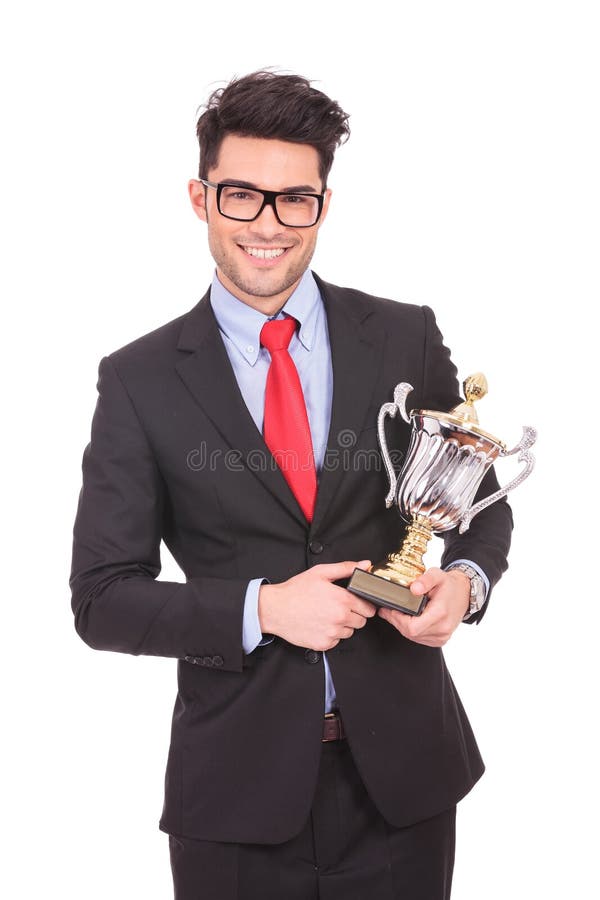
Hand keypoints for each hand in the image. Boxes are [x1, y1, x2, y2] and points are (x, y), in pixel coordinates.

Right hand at [258, 560, 375, 650]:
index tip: (355, 602)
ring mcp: (332, 633)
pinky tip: (320, 624)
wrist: (275, 609)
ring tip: (327, 615)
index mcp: (342, 599)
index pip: (369, 608)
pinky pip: (336, 641)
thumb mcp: (320, 572)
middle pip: (362, 622)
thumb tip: (364, 566)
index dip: (363, 604)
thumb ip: (345, 568)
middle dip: (354, 614)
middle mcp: (340, 618)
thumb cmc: (295, 590)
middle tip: (338, 607)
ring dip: (343, 625)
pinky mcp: (323, 644)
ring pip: (350, 632)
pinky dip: (331, 635)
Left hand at [377, 567, 469, 647]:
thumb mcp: (437, 575)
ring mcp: (442, 636)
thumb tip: (413, 589)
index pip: (412, 626)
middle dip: (396, 622)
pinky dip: (412, 631)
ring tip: (397, 614)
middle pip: (411, 633)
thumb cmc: (450, 585)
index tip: (389, 609)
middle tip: (389, 611)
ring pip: (414, 637)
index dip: (397, 619)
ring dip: (403, 627)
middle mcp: (442, 627)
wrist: (464, 593)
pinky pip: (421, 639)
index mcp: (440, 612)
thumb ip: (425, 580)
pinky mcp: (441, 639)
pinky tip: (409, 621)